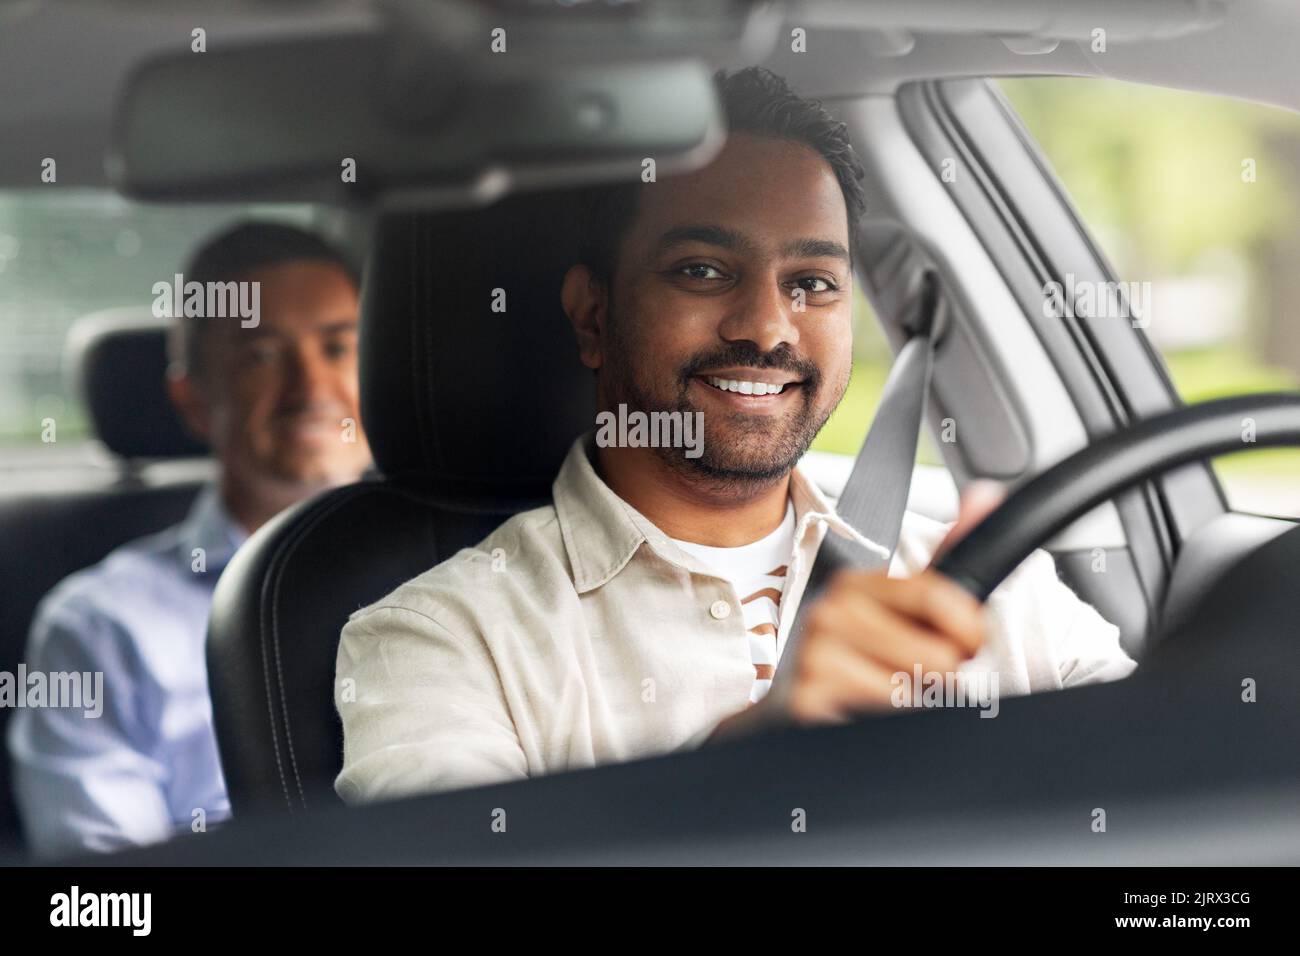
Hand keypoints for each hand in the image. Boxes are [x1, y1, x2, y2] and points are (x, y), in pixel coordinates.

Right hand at [707, 481, 1003, 739]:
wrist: (790, 710)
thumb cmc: (857, 661)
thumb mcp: (900, 608)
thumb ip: (947, 557)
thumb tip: (985, 494)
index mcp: (855, 584)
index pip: (942, 597)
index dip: (969, 633)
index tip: (962, 645)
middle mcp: (829, 612)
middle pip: (939, 655)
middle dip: (942, 677)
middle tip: (912, 678)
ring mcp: (814, 657)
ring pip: (915, 692)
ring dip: (914, 705)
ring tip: (884, 698)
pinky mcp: (808, 701)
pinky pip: (886, 718)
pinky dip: (889, 727)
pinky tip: (864, 715)